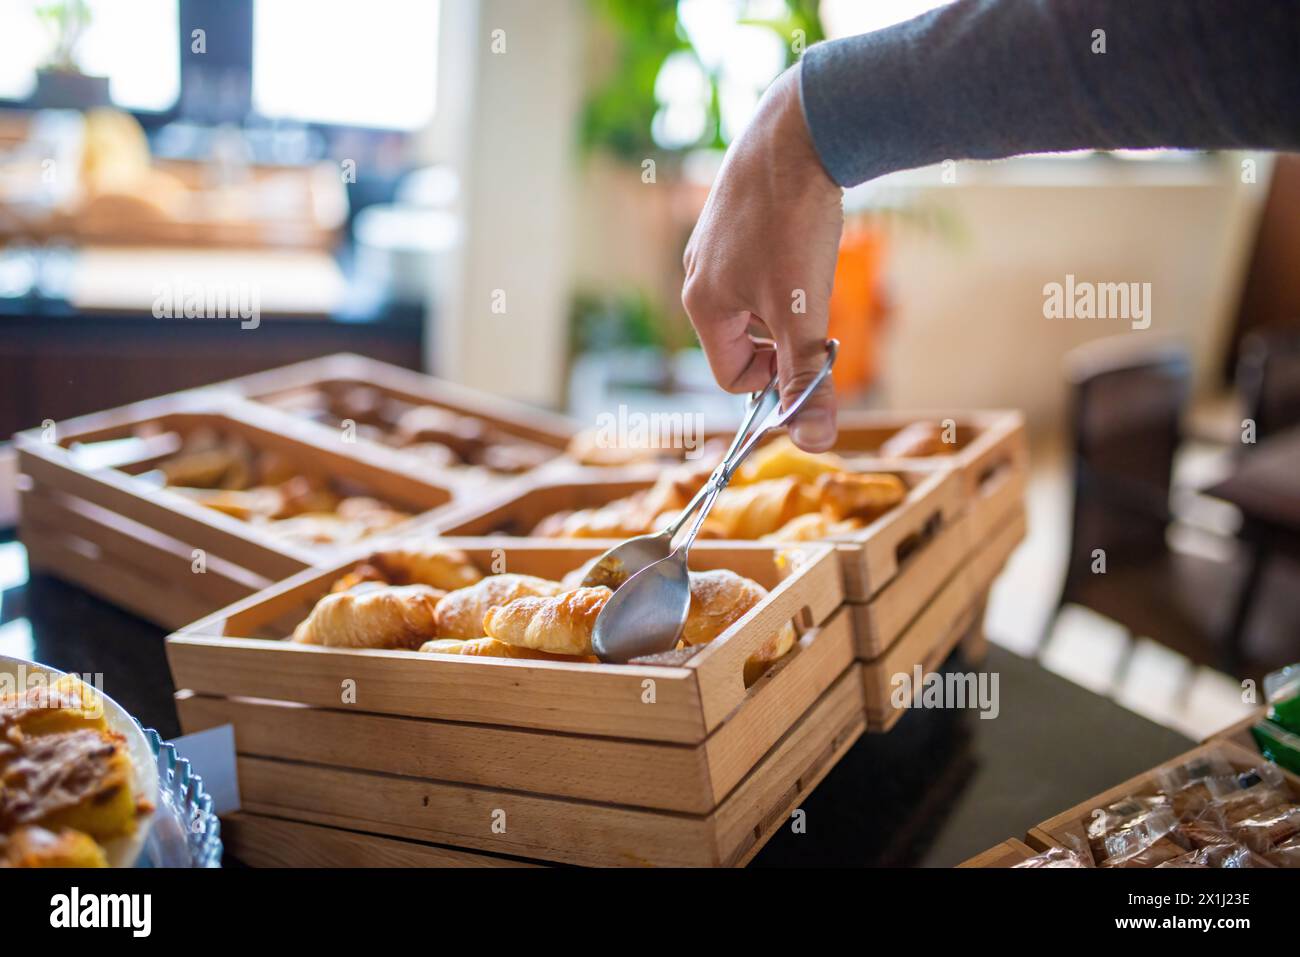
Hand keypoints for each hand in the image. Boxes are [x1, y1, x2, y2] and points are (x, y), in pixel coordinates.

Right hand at [682, 62, 843, 451]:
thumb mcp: (803, 313)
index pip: (732, 377)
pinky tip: (805, 234)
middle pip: (742, 339)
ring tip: (812, 268)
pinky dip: (785, 265)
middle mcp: (698, 275)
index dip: (776, 379)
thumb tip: (815, 440)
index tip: (811, 352)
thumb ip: (807, 378)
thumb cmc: (791, 224)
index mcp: (702, 305)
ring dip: (787, 301)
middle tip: (816, 310)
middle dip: (783, 336)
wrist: (795, 130)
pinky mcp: (733, 215)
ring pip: (754, 300)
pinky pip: (757, 263)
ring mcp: (712, 243)